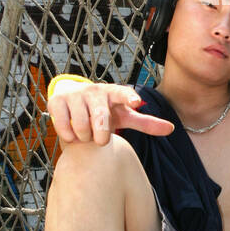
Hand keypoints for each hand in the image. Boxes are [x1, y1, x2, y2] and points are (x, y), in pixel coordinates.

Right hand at [48, 81, 174, 145]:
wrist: (74, 101)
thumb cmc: (105, 111)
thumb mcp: (124, 116)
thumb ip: (146, 123)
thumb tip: (172, 129)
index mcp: (114, 93)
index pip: (123, 93)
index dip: (128, 97)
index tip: (136, 102)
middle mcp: (95, 91)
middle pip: (100, 118)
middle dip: (100, 135)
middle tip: (99, 139)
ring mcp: (75, 94)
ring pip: (81, 125)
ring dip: (84, 136)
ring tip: (85, 134)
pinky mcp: (57, 101)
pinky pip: (63, 125)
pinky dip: (68, 135)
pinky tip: (71, 133)